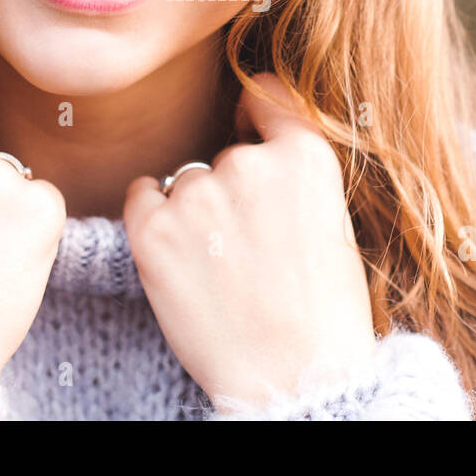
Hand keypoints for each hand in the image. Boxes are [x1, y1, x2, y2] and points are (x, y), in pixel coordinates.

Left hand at [123, 73, 376, 409]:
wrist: (294, 379)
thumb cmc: (323, 314)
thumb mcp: (332, 223)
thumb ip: (294, 177)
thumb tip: (255, 147)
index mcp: (306, 154)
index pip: (266, 95)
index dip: (253, 115)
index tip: (247, 132)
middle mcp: (249, 161)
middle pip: (225, 156)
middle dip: (230, 191)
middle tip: (246, 249)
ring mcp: (198, 194)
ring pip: (186, 182)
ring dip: (194, 212)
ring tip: (219, 269)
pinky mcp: (153, 229)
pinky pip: (142, 195)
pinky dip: (152, 217)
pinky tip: (175, 252)